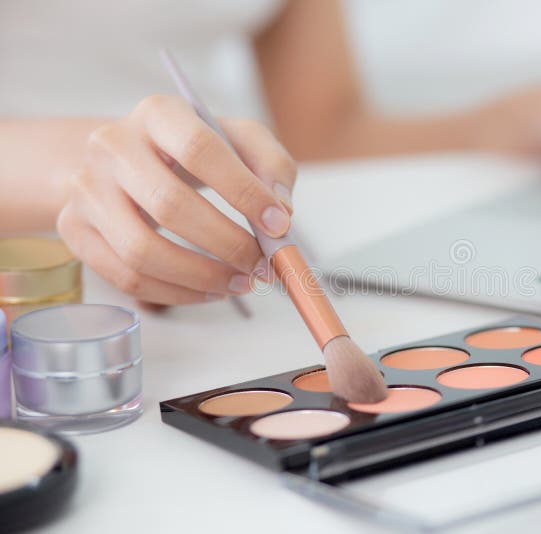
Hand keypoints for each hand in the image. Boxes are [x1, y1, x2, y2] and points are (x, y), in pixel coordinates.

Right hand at [57, 95, 295, 304]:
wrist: (128, 159)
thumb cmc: (195, 152)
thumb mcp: (239, 140)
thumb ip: (271, 167)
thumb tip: (280, 214)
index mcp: (158, 113)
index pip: (200, 149)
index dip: (244, 191)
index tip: (278, 224)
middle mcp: (112, 145)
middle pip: (170, 206)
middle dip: (227, 244)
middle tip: (262, 265)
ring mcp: (86, 189)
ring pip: (142, 251)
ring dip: (201, 278)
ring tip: (240, 283)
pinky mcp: (74, 228)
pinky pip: (126, 277)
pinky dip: (176, 294)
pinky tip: (210, 291)